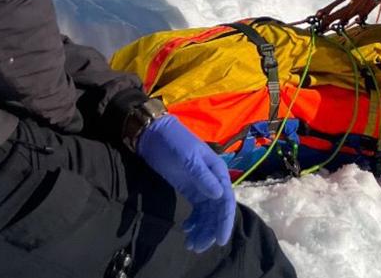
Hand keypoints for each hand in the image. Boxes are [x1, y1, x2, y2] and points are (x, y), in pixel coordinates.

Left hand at [137, 116, 234, 251]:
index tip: (220, 240)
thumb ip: (203, 177)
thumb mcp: (189, 158)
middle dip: (210, 229)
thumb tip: (219, 196)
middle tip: (198, 247)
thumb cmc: (175, 142)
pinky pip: (197, 208)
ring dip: (202, 228)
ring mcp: (200, 185)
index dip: (224, 221)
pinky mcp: (188, 188)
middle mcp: (213, 181)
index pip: (225, 201)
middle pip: (216, 210)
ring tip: (191, 244)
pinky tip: (187, 229)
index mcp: (218, 172)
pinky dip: (194, 220)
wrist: (155, 134)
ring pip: (207, 212)